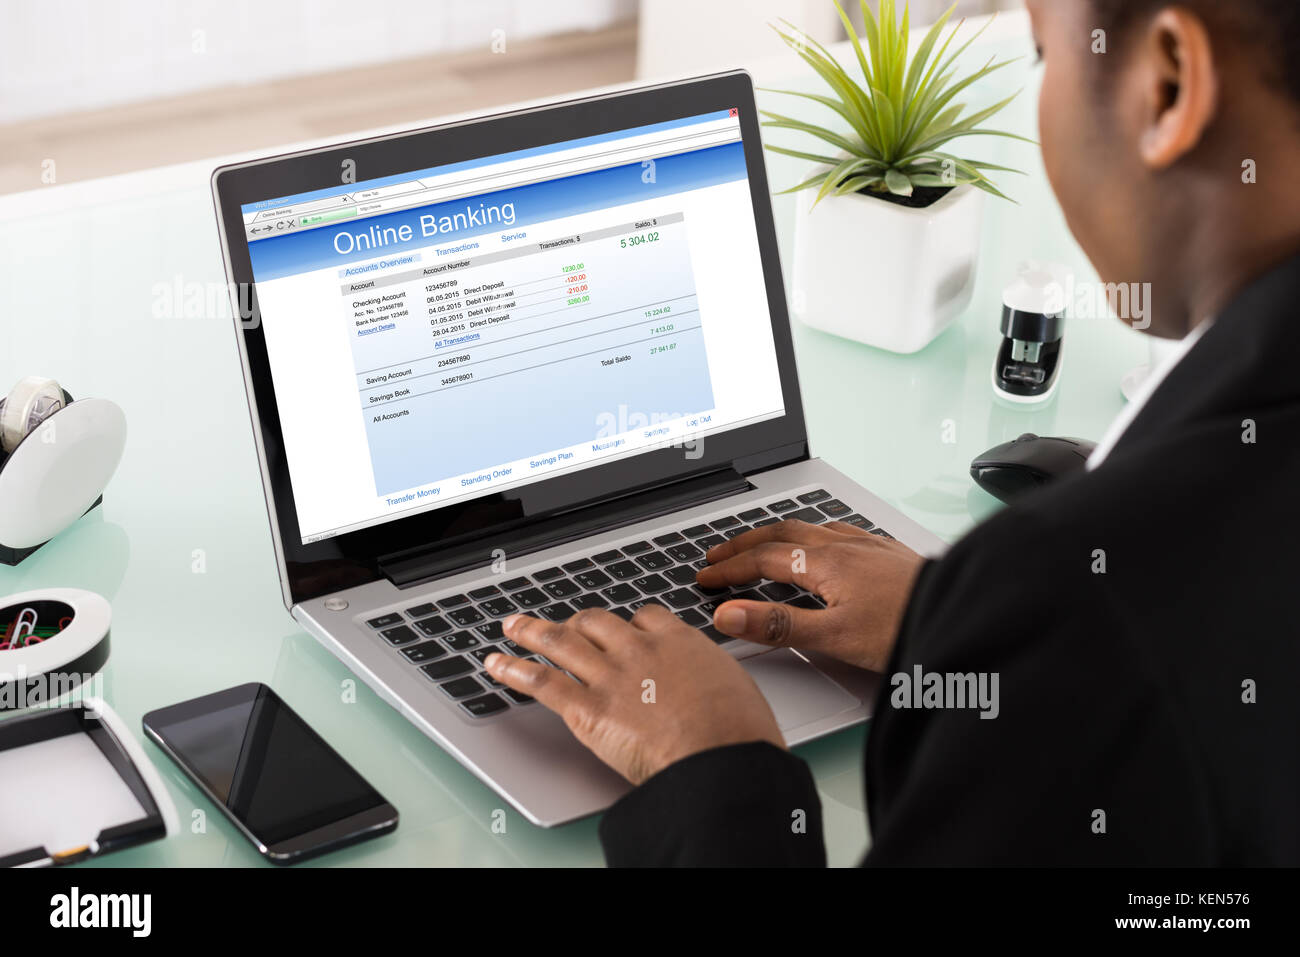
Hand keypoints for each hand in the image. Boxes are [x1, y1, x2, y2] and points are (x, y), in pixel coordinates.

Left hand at [484, 606, 783, 784]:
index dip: (630, 623)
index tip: (624, 627)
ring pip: (561, 642)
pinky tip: (496, 664)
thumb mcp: (737, 691)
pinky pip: (542, 682)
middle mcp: (640, 650)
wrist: (721, 757)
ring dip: (531, 632)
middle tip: (562, 621)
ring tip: (513, 626)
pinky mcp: (589, 709)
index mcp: (680, 642)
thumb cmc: (739, 734)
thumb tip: (715, 692)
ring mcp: (611, 677)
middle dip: (575, 621)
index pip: (645, 617)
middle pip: (597, 622)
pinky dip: (514, 670)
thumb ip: (713, 682)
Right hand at [698, 519, 925, 672]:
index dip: (730, 568)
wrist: (959, 616)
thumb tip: (729, 614)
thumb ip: (777, 626)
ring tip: (761, 543)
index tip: (705, 577)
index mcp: (826, 563)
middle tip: (718, 552)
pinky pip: (838, 531)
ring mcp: (868, 545)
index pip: (763, 560)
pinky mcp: (888, 552)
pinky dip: (812, 534)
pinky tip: (823, 544)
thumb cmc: (906, 629)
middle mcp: (845, 545)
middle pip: (782, 533)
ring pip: (811, 528)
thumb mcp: (834, 637)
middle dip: (745, 543)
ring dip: (777, 534)